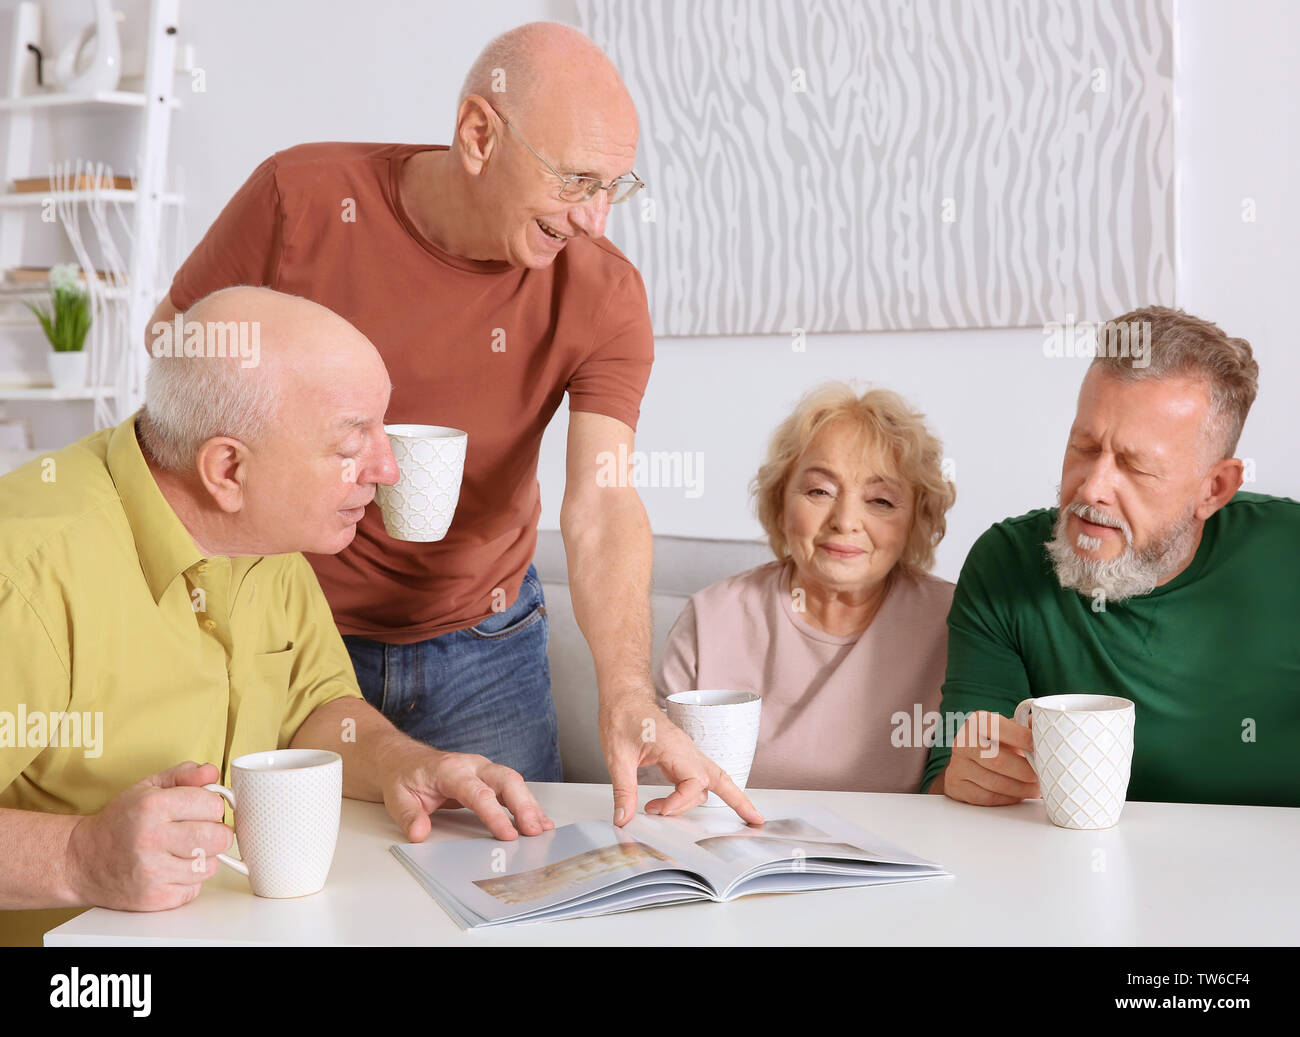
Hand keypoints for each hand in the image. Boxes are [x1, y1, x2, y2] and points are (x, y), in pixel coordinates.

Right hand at [65, 761, 231, 910]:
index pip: (213, 805)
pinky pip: (195, 888)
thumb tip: (212, 773)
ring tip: (181, 851)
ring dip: (203, 858)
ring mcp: (152, 872)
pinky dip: (189, 880)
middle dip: (217, 833)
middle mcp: (152, 839)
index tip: (202, 810)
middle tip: (201, 832)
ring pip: (209, 865)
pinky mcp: (154, 898)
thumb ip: (184, 775)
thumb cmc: (119, 822)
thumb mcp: (148, 787)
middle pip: (218, 838)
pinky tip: (171, 869)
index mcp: (153, 807)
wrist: (81, 861)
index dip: (212, 807)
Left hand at [379, 744, 553, 841]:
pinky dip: (528, 805)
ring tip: (544, 829)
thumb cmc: (404, 777)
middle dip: (523, 805)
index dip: (495, 814)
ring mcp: (483, 770)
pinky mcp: (489, 778)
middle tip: (533, 830)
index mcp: (451, 770)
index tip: (507, 834)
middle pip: (506, 780)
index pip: (478, 792)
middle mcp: (472, 765)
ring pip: (514, 783)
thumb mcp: (397, 798)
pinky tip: (539, 821)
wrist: (404, 759)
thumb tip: (420, 834)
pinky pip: (513, 789)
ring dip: (531, 805)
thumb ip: (409, 816)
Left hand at [600, 693, 763, 826]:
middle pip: (722, 778)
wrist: (625, 697)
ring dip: (703, 800)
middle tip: (756, 820)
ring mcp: (686, 752)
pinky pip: (697, 777)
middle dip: (740, 800)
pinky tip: (679, 803)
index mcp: (676, 747)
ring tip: (675, 814)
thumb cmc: (622, 718)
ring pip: (710, 779)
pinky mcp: (680, 756)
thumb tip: (623, 818)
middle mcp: (687, 750)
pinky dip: (695, 793)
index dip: (678, 802)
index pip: (694, 783)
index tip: (656, 809)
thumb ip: (623, 791)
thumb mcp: (617, 757)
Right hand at [941, 710, 1040, 805]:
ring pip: (994, 782)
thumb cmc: (997, 744)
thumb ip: (1030, 726)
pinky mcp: (957, 786)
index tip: (1041, 747)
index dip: (1022, 738)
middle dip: (1025, 771)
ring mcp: (957, 765)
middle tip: (1043, 776)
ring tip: (1037, 789)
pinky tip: (1018, 795)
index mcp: (977, 722)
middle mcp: (963, 741)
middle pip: (997, 760)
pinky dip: (1008, 798)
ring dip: (1021, 789)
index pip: (998, 728)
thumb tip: (1054, 722)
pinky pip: (987, 797)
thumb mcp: (1010, 729)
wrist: (970, 761)